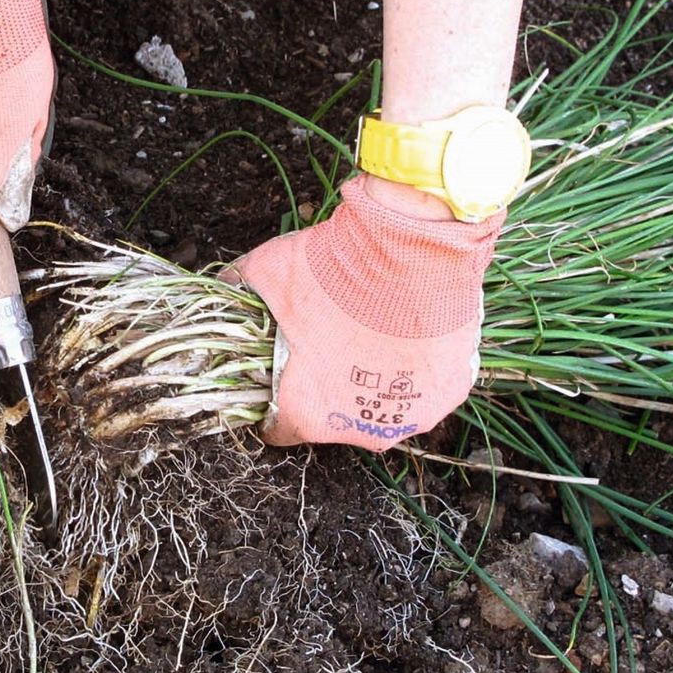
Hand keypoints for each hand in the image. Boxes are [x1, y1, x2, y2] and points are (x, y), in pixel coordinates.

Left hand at [227, 175, 500, 448]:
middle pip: (333, 418)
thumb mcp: (268, 273)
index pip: (280, 427)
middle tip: (331, 345)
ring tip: (372, 338)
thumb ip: (239, 288)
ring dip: (373, 380)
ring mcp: (411, 416)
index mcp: (307, 413)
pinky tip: (406, 337)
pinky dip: (414, 370)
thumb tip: (222, 284)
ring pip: (382, 406)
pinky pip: (424, 389)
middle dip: (327, 386)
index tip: (282, 374)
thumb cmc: (334, 267)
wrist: (412, 242)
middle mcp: (361, 429)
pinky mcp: (450, 393)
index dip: (276, 399)